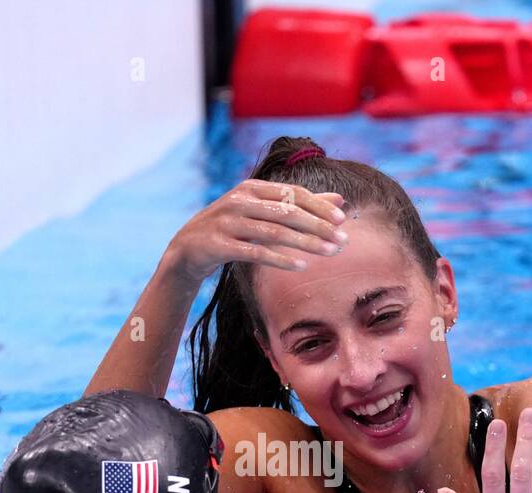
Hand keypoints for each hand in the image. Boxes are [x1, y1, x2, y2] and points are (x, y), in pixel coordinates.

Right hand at [165, 180, 349, 285]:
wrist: (189, 249)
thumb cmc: (232, 229)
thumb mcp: (263, 212)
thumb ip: (298, 205)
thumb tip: (339, 199)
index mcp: (252, 188)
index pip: (293, 193)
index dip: (319, 205)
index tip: (343, 220)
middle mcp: (240, 200)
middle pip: (287, 212)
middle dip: (318, 226)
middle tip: (343, 241)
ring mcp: (228, 222)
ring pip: (274, 232)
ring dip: (306, 243)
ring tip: (329, 253)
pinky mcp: (219, 244)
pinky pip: (256, 253)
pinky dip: (280, 259)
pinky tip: (301, 266)